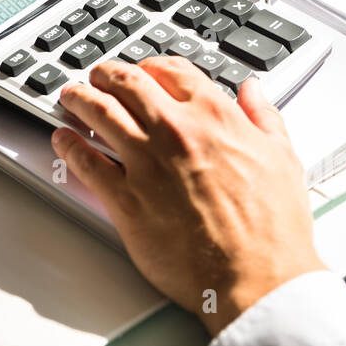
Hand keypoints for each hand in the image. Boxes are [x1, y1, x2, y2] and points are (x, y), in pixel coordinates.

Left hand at [52, 56, 323, 336]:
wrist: (258, 278)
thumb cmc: (273, 229)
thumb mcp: (282, 159)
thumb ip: (263, 118)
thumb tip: (253, 92)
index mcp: (214, 117)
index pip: (171, 70)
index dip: (152, 67)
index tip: (145, 71)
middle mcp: (175, 132)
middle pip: (126, 83)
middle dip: (106, 75)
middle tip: (98, 76)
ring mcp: (145, 164)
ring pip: (99, 113)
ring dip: (80, 98)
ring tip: (71, 96)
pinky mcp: (125, 200)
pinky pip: (85, 163)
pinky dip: (68, 146)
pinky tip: (63, 140)